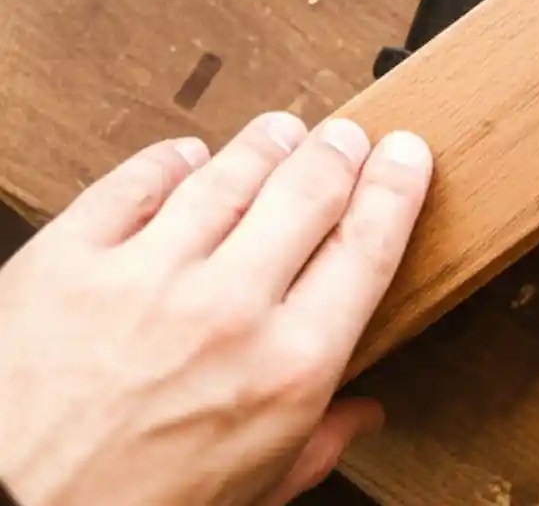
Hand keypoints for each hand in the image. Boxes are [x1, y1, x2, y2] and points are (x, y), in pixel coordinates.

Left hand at [0, 114, 431, 504]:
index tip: (406, 157)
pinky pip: (134, 183)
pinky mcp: (68, 260)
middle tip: (347, 137)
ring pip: (228, 174)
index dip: (396, 186)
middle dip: (340, 151)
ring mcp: (146, 276)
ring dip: (267, 143)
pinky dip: (170, 161)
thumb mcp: (255, 493)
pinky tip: (186, 157)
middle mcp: (228, 309)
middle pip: (308, 189)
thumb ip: (318, 444)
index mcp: (289, 367)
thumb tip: (359, 413)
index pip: (366, 244)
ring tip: (281, 132)